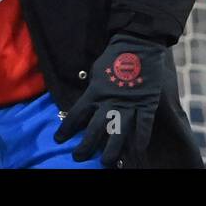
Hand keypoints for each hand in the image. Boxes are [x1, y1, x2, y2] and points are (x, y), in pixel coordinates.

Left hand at [55, 34, 164, 166]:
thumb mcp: (96, 71)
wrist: (138, 42)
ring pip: (118, 133)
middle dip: (85, 147)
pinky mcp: (146, 102)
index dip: (66, 130)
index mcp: (95, 93)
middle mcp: (110, 102)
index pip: (76, 115)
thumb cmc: (114, 55)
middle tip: (78, 158)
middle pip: (94, 131)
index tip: (59, 140)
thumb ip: (93, 89)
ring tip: (106, 163)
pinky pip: (144, 125)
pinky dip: (141, 139)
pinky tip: (138, 151)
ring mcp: (129, 104)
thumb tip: (87, 100)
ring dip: (111, 151)